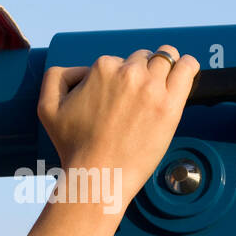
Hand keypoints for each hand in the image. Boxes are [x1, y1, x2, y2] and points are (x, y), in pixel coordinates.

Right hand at [37, 46, 198, 208]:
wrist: (98, 176)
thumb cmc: (74, 148)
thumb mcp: (47, 107)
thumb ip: (56, 77)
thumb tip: (82, 70)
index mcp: (101, 68)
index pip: (118, 60)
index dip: (118, 79)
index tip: (118, 100)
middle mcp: (128, 73)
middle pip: (143, 59)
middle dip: (141, 74)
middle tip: (138, 99)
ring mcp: (151, 88)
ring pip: (166, 59)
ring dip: (165, 68)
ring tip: (163, 84)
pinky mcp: (170, 105)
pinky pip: (187, 68)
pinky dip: (187, 66)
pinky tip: (185, 72)